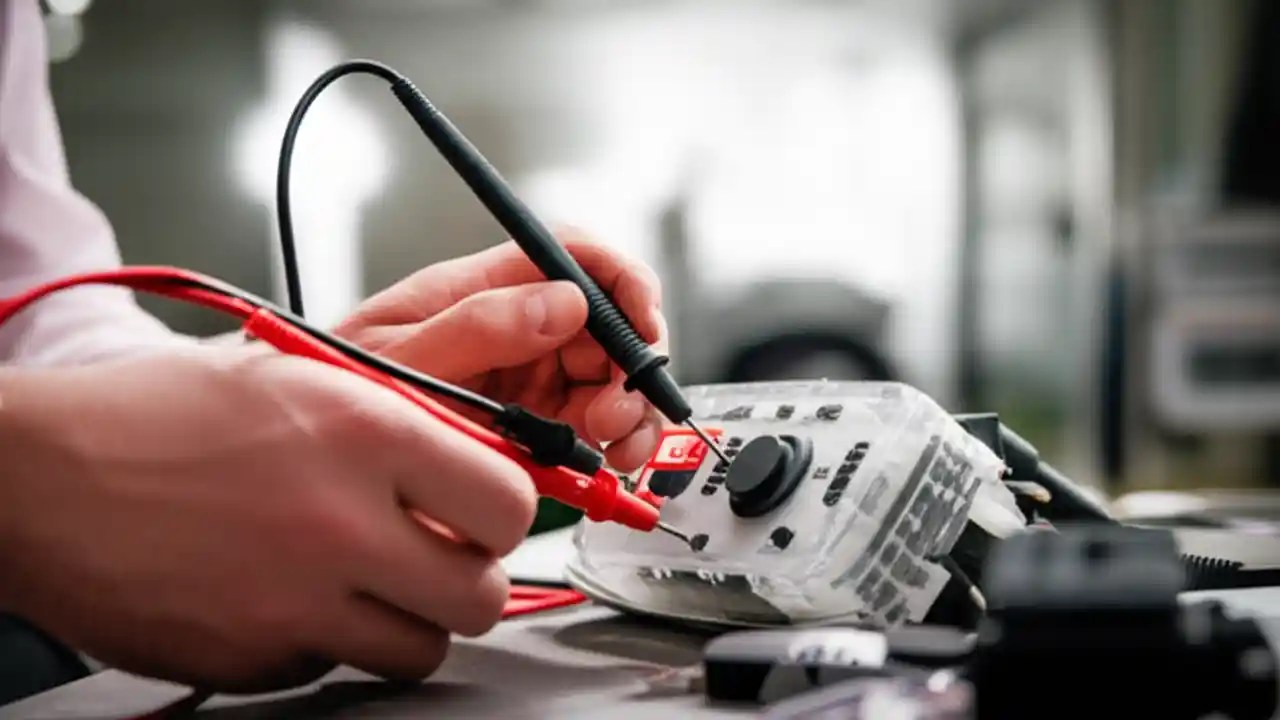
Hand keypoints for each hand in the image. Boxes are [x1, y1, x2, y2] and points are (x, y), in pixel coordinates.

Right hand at [0, 345, 536, 691]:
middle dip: (468, 578)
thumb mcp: (300, 376)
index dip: (503, 510)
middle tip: (436, 554)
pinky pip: (338, 668)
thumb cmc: (164, 414)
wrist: (41, 477)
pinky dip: (329, 642)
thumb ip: (404, 418)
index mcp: (363, 432)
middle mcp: (340, 524)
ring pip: (423, 651)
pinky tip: (289, 596)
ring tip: (367, 581)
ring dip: (410, 621)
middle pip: (481, 595)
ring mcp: (296, 604)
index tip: (483, 508)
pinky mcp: (254, 659)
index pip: (508, 502)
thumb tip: (485, 457)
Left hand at [334, 227, 667, 471]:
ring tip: (613, 444)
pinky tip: (605, 462)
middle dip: (630, 366)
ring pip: (608, 378)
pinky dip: (613, 444)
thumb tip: (563, 301)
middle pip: (605, 323)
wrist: (301, 464)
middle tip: (616, 414)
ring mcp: (523, 378)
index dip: (621, 281)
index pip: (571, 256)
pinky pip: (590, 426)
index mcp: (477, 291)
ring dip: (629, 410)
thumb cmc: (326, 393)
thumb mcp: (394, 358)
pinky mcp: (529, 426)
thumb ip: (475, 327)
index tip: (643, 325)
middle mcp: (510, 329)